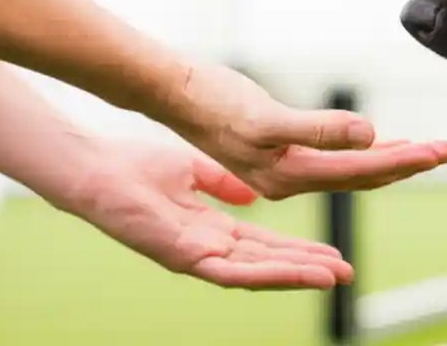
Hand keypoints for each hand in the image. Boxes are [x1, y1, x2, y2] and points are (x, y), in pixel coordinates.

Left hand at [63, 139, 353, 288]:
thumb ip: (220, 185)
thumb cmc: (135, 169)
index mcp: (211, 231)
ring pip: (257, 275)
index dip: (299, 250)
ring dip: (297, 276)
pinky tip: (299, 274)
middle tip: (346, 272)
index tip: (331, 251)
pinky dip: (270, 276)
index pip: (264, 245)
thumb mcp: (191, 173)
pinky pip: (234, 274)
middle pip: (268, 263)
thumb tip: (248, 195)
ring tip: (334, 278)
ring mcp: (197, 258)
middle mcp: (208, 250)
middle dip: (308, 268)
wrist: (100, 170)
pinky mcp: (185, 259)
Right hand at [162, 63, 446, 199]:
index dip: (407, 160)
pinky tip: (378, 143)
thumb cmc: (213, 101)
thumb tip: (370, 135)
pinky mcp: (278, 150)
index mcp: (289, 176)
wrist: (171, 92)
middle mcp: (289, 179)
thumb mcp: (265, 118)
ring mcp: (283, 167)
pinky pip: (334, 156)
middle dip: (410, 162)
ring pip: (352, 169)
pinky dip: (364, 150)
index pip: (364, 171)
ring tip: (428, 150)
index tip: (443, 151)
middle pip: (365, 175)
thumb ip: (318, 130)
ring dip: (392, 158)